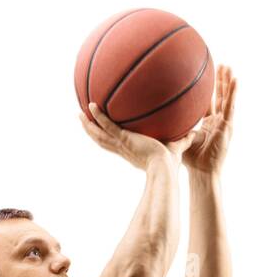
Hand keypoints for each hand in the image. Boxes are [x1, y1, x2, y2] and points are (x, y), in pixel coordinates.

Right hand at [79, 102, 194, 170]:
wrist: (165, 170)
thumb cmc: (171, 166)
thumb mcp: (177, 148)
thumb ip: (184, 139)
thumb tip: (195, 132)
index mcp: (131, 152)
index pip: (115, 145)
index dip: (106, 138)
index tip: (102, 131)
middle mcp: (123, 149)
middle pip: (101, 140)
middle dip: (91, 130)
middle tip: (83, 120)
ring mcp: (122, 144)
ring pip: (99, 134)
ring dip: (88, 124)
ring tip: (80, 114)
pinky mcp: (124, 139)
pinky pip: (108, 126)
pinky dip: (99, 116)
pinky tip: (92, 105)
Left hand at [182, 64, 235, 174]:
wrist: (203, 171)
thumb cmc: (190, 159)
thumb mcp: (179, 137)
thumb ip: (171, 127)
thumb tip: (152, 118)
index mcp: (206, 124)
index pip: (207, 103)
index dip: (207, 90)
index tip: (204, 75)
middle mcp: (216, 121)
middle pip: (219, 97)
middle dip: (219, 82)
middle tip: (218, 66)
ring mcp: (223, 123)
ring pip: (226, 98)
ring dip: (227, 82)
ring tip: (227, 67)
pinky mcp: (228, 126)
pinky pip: (231, 106)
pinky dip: (234, 93)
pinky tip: (236, 80)